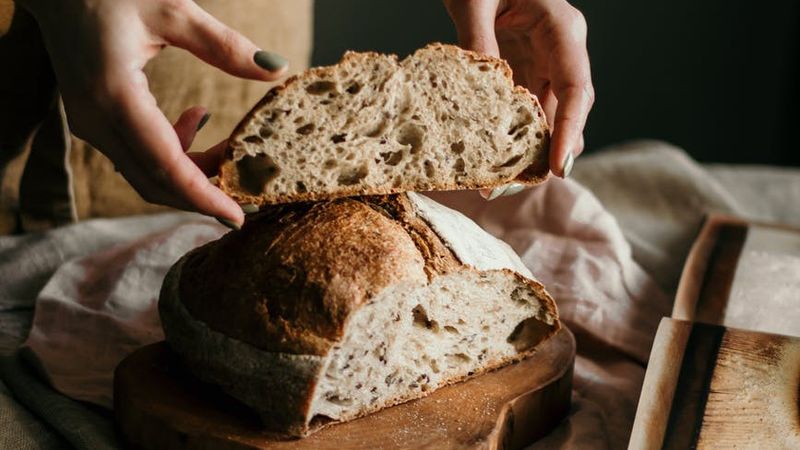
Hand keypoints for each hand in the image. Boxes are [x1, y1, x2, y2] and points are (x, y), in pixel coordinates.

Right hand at [17, 0, 289, 227]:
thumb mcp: (172, 8)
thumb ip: (224, 46)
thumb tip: (276, 71)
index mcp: (114, 95)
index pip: (165, 166)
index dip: (203, 197)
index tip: (237, 217)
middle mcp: (97, 120)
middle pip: (155, 181)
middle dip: (203, 194)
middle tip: (248, 193)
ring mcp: (90, 124)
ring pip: (146, 172)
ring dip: (192, 171)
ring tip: (230, 147)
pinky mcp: (94, 120)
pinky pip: (137, 154)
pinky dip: (173, 152)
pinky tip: (197, 118)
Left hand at [444, 0, 593, 180]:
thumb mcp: (473, 1)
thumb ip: (477, 42)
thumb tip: (481, 98)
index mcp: (561, 28)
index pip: (576, 88)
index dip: (569, 131)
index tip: (558, 169)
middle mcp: (562, 50)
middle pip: (567, 111)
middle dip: (544, 153)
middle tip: (508, 187)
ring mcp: (547, 62)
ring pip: (549, 117)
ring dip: (528, 151)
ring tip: (496, 184)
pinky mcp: (528, 72)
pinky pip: (529, 111)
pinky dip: (514, 137)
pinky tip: (493, 161)